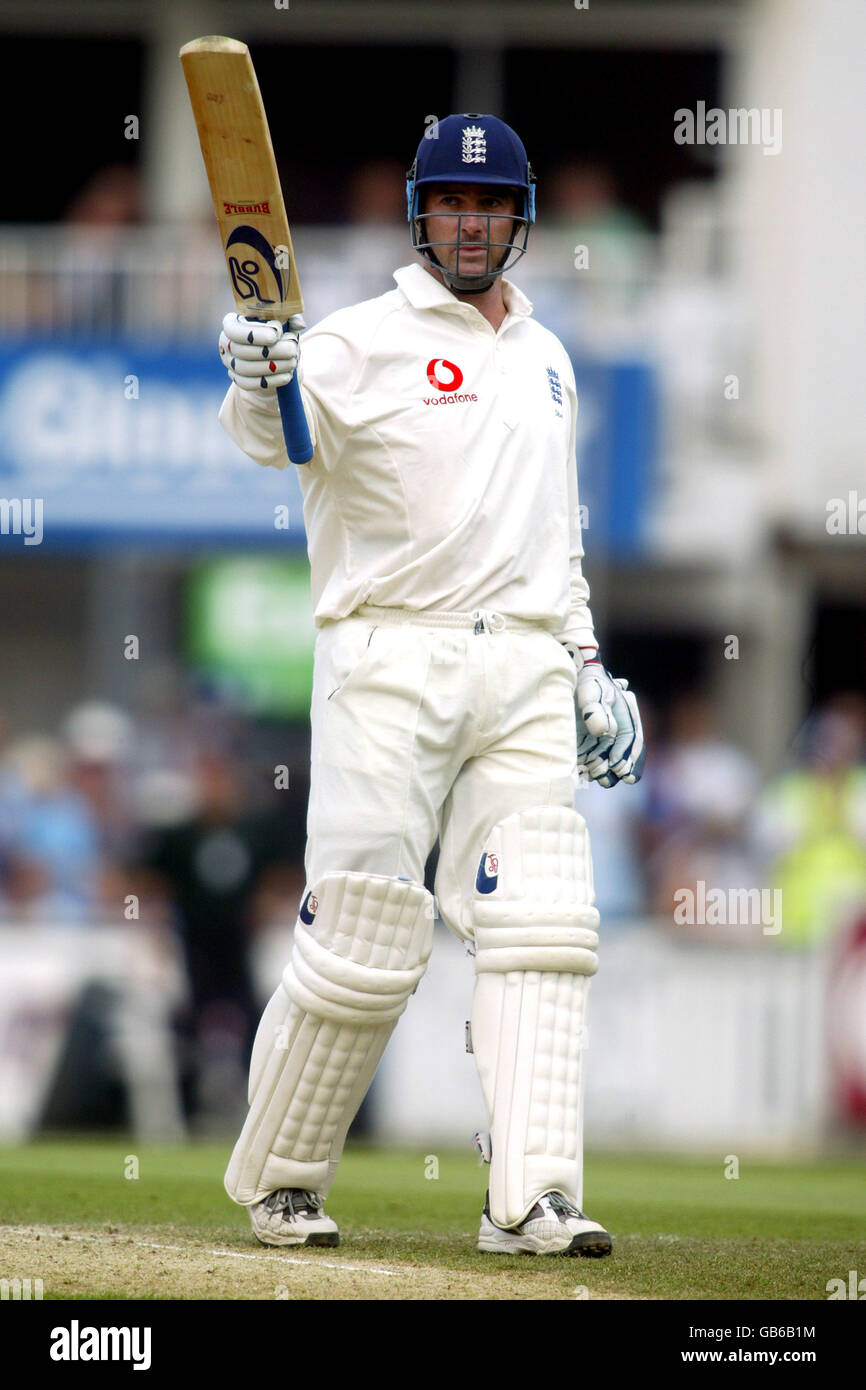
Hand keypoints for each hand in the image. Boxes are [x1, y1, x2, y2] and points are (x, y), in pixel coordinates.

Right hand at [219, 312, 303, 392]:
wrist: (273, 361)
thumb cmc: (277, 336)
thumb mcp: (283, 325)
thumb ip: (290, 320)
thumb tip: (300, 324)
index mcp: (232, 324)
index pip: (234, 329)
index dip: (255, 333)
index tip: (277, 333)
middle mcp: (226, 344)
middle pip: (241, 351)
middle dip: (270, 351)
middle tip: (292, 350)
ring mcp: (229, 363)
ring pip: (245, 368)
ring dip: (272, 366)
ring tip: (293, 362)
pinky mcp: (237, 380)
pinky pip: (250, 384)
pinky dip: (271, 381)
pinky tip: (287, 376)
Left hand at [574, 659, 644, 786]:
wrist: (568, 677)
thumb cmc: (584, 682)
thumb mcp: (592, 692)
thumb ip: (597, 711)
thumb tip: (605, 731)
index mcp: (625, 715)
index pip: (631, 739)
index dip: (626, 756)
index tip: (619, 768)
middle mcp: (616, 727)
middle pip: (621, 753)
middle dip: (618, 768)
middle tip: (609, 779)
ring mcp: (601, 735)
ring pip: (606, 758)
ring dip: (602, 770)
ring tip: (596, 778)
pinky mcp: (585, 740)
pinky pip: (589, 758)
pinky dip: (587, 767)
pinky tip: (582, 774)